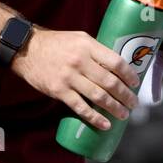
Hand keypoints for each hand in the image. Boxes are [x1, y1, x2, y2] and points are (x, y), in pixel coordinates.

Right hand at [11, 27, 140, 130]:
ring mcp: (69, 78)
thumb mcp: (80, 39)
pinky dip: (94, 118)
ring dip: (114, 108)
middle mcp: (80, 61)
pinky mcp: (59, 91)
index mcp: (88, 46)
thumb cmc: (57, 43)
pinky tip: (105, 124)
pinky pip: (80, 108)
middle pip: (110, 82)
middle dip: (125, 95)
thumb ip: (96, 51)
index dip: (129, 75)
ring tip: (123, 114)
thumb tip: (117, 66)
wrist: (27, 49)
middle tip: (133, 103)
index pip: (116, 62)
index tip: (135, 83)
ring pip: (98, 96)